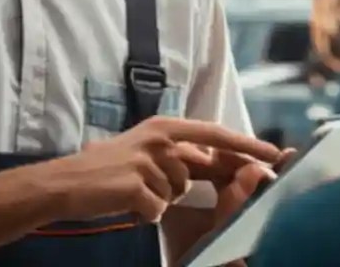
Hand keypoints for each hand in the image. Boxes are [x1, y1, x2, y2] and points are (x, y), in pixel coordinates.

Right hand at [39, 116, 281, 224]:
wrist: (65, 182)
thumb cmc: (103, 168)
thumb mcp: (141, 149)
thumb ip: (173, 152)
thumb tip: (205, 162)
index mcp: (162, 127)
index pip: (214, 134)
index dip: (245, 145)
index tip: (273, 153)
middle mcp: (158, 140)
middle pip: (190, 174)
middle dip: (172, 187)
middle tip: (139, 185)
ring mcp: (148, 163)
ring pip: (174, 195)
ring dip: (155, 200)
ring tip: (126, 191)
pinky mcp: (138, 187)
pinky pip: (157, 210)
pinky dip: (143, 213)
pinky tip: (123, 203)